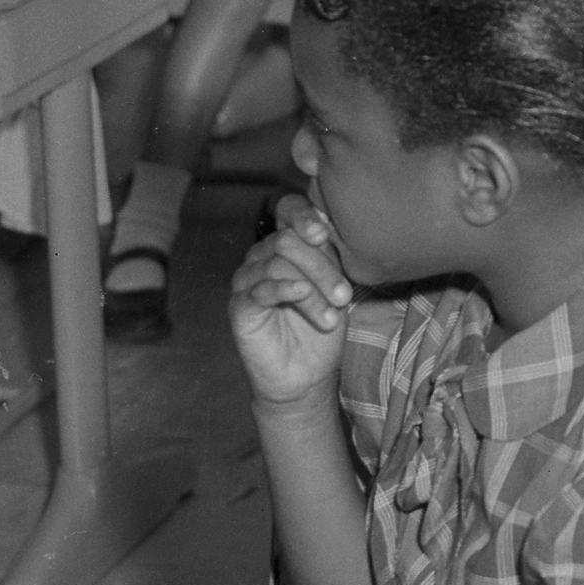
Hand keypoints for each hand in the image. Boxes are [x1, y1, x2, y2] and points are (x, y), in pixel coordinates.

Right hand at [230, 192, 354, 405]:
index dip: (302, 214)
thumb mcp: (335, 286)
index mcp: (288, 245)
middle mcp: (263, 256)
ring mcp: (247, 281)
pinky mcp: (239, 307)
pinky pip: (259, 289)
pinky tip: (301, 294)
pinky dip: (284, 288)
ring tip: (333, 316)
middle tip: (344, 296)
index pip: (287, 210)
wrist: (307, 375)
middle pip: (286, 240)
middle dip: (321, 266)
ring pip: (276, 264)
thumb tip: (331, 225)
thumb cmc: (324, 327)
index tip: (323, 233)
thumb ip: (331, 256)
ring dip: (312, 288)